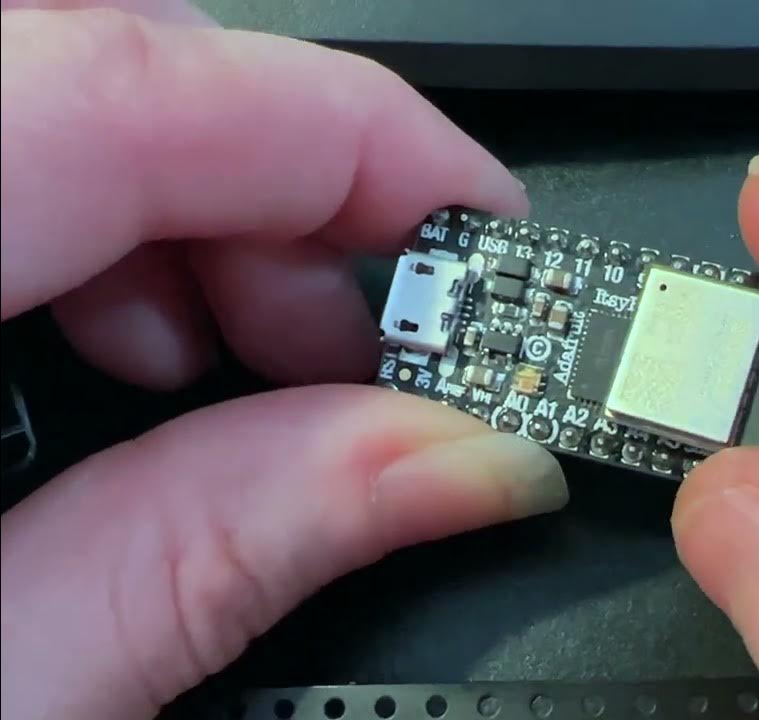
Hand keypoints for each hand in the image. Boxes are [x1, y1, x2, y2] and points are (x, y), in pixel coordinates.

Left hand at [1, 4, 567, 718]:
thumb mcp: (0, 712)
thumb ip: (210, 564)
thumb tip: (462, 464)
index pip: (127, 93)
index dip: (350, 137)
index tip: (482, 227)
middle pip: (95, 52)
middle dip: (277, 180)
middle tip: (363, 342)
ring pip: (45, 81)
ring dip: (191, 204)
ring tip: (242, 366)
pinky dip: (96, 221)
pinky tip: (121, 350)